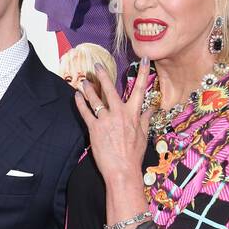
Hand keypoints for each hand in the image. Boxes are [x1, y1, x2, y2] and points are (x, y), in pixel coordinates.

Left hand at [74, 58, 152, 189]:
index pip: (140, 89)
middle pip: (110, 90)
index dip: (143, 73)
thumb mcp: (143, 135)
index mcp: (133, 114)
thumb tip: (152, 108)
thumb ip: (145, 118)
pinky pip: (85, 112)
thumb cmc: (134, 154)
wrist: (122, 170)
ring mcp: (106, 120)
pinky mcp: (94, 129)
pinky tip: (77, 96)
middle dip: (103, 75)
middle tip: (97, 65)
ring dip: (88, 88)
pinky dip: (80, 103)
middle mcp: (120, 114)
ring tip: (84, 81)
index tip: (144, 59)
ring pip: (95, 99)